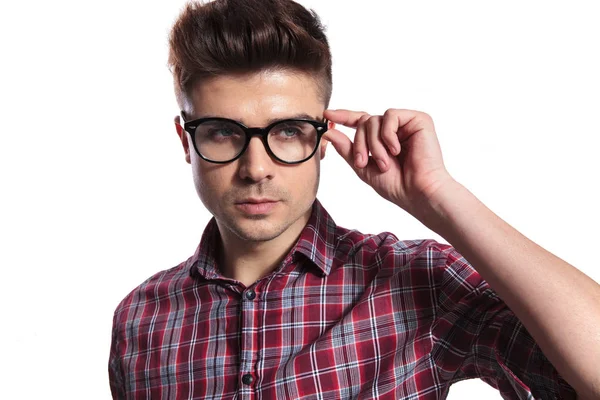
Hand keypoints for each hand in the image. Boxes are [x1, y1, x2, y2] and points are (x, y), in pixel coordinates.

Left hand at [323, 108, 456, 217]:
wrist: (417, 192)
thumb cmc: (395, 184)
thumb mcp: (363, 167)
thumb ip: (346, 149)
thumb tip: (328, 132)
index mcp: (383, 139)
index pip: (361, 122)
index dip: (344, 117)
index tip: (327, 115)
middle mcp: (394, 129)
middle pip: (364, 121)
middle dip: (360, 144)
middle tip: (364, 163)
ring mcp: (406, 123)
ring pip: (374, 119)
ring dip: (374, 144)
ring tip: (385, 163)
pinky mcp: (418, 119)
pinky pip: (390, 116)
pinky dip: (388, 135)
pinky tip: (397, 150)